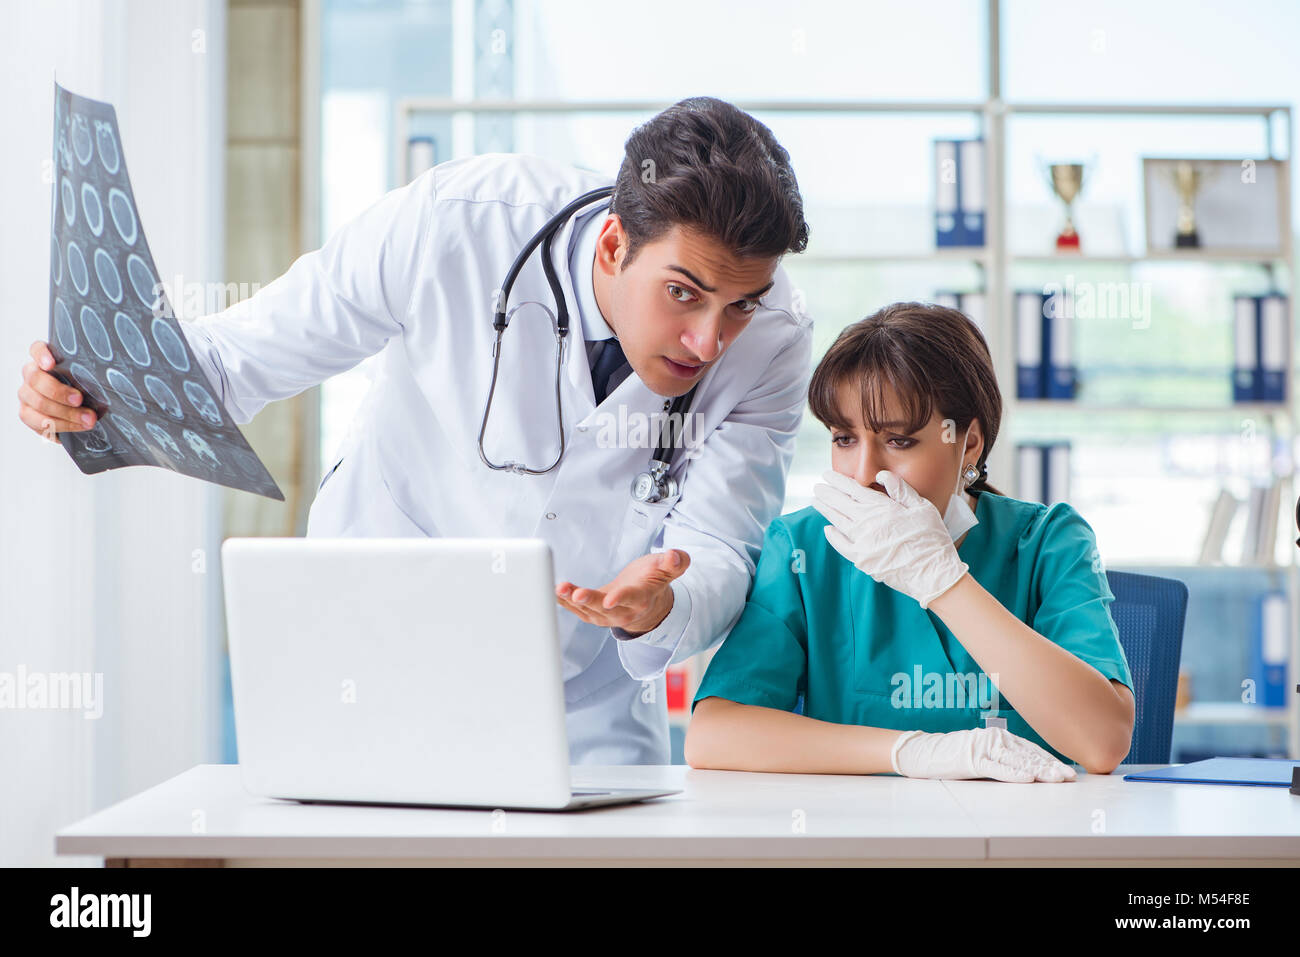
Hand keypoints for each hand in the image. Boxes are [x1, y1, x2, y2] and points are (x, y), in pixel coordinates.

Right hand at [17, 340, 97, 439]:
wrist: (80, 414)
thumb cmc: (86, 391)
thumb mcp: (90, 380)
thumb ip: (90, 375)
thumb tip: (110, 378)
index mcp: (45, 360)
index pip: (37, 349)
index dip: (42, 355)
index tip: (51, 364)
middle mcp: (32, 375)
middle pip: (36, 379)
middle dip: (59, 392)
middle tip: (80, 399)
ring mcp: (27, 394)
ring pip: (38, 402)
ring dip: (66, 413)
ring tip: (89, 419)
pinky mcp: (27, 414)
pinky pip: (38, 422)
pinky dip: (62, 425)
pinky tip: (79, 426)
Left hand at [556, 549, 690, 636]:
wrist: (645, 602)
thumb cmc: (653, 580)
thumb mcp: (666, 568)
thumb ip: (674, 562)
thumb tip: (676, 555)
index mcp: (642, 598)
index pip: (632, 598)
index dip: (622, 598)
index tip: (611, 599)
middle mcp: (623, 611)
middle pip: (605, 608)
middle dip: (590, 601)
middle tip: (575, 593)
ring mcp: (607, 615)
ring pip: (588, 610)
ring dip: (571, 600)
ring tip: (560, 588)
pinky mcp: (593, 614)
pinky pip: (577, 610)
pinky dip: (564, 602)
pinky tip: (555, 592)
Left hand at [812, 468, 966, 608]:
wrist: (933, 574)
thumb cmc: (932, 539)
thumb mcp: (922, 508)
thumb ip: (900, 490)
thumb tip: (880, 475)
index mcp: (882, 508)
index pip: (854, 490)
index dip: (838, 481)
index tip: (827, 475)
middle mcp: (868, 524)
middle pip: (841, 504)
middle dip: (828, 493)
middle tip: (817, 487)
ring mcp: (862, 543)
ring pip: (838, 522)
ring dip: (826, 510)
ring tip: (816, 501)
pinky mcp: (862, 560)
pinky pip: (841, 546)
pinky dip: (833, 536)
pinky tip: (828, 529)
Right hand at [892, 726, 1076, 782]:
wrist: (923, 751)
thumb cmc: (954, 754)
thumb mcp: (983, 751)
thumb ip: (1004, 755)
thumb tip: (1031, 768)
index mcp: (999, 736)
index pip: (1031, 749)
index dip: (1051, 760)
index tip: (1068, 771)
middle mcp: (994, 738)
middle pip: (1028, 755)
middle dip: (1051, 767)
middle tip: (1070, 777)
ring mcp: (983, 748)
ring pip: (1017, 761)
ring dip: (1039, 771)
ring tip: (1056, 779)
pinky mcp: (972, 760)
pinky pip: (997, 768)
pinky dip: (1014, 774)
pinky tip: (1028, 779)